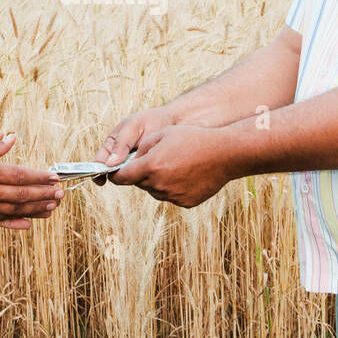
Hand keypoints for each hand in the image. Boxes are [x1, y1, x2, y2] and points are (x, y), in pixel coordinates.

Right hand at [0, 133, 62, 229]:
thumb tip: (10, 137)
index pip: (20, 175)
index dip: (39, 176)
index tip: (54, 176)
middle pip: (23, 194)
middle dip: (45, 193)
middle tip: (62, 193)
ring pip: (17, 210)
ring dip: (37, 208)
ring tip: (54, 206)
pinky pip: (2, 222)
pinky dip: (16, 224)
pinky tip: (30, 224)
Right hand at [92, 106, 177, 186]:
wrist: (175, 122)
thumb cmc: (151, 120)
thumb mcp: (133, 127)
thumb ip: (121, 144)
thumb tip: (109, 164)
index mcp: (112, 144)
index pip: (99, 162)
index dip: (97, 172)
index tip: (100, 180)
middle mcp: (120, 157)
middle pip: (111, 173)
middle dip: (117, 175)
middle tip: (128, 172)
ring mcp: (132, 164)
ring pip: (126, 177)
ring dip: (132, 175)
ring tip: (144, 165)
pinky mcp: (145, 170)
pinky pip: (140, 178)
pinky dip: (143, 176)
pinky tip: (153, 169)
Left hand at [106, 124, 232, 207]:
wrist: (224, 154)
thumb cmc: (193, 139)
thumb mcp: (162, 134)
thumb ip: (141, 148)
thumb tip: (130, 160)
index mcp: (151, 167)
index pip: (122, 177)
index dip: (116, 175)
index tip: (114, 173)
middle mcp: (159, 185)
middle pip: (139, 183)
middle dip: (141, 173)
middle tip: (156, 160)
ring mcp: (173, 196)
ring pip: (155, 191)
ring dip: (157, 181)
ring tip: (174, 164)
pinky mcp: (185, 203)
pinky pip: (171, 196)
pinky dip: (173, 187)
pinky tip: (186, 174)